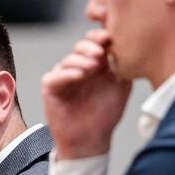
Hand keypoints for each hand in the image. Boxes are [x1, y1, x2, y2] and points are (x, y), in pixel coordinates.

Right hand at [42, 29, 132, 159]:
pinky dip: (67, 74)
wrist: (91, 139)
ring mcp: (64, 77)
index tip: (109, 37)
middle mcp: (79, 67)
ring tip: (93, 66)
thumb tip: (124, 44)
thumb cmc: (106, 114)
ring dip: (81, 60)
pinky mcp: (51, 88)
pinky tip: (79, 76)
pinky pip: (55, 76)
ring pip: (68, 60)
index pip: (96, 42)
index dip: (100, 35)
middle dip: (90, 45)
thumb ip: (122, 65)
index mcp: (97, 63)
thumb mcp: (121, 85)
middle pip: (81, 46)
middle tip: (100, 52)